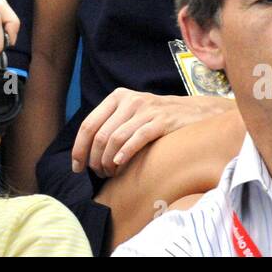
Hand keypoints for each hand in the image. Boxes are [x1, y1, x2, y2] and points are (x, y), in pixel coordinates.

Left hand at [72, 89, 236, 177]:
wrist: (194, 113)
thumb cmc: (157, 118)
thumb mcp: (132, 112)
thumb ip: (111, 123)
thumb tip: (85, 150)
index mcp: (117, 97)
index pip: (89, 124)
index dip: (79, 148)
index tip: (77, 167)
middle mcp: (129, 100)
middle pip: (100, 135)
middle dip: (94, 159)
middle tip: (98, 174)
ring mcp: (146, 110)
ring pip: (115, 139)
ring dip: (108, 162)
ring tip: (110, 174)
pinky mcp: (161, 121)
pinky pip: (136, 139)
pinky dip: (124, 154)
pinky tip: (120, 165)